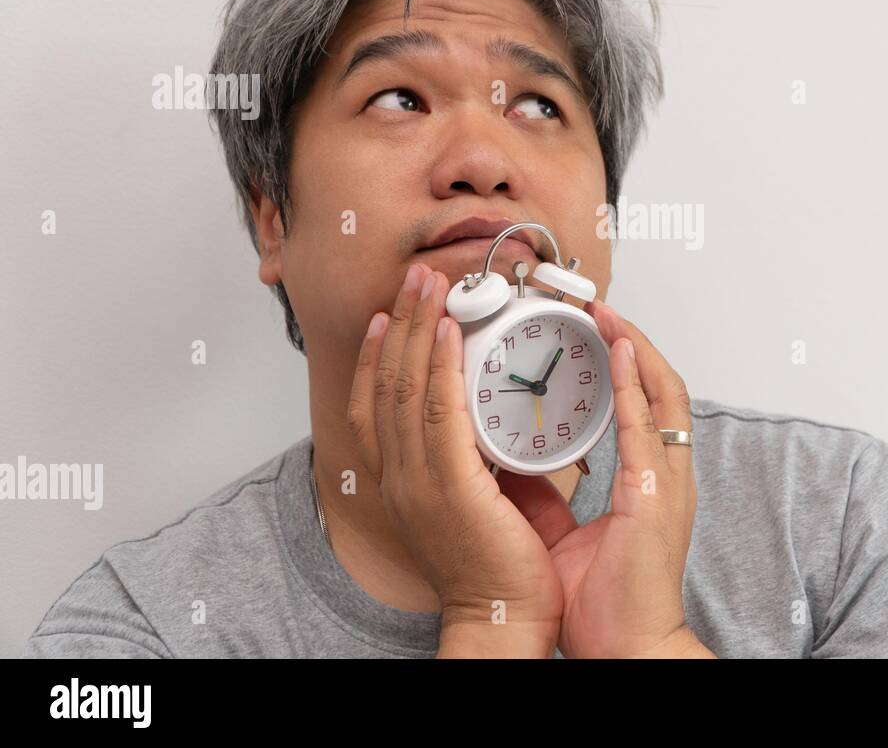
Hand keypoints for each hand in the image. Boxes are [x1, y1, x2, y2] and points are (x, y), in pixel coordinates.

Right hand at [347, 263, 574, 657]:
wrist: (502, 621)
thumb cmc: (495, 569)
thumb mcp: (472, 505)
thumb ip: (471, 462)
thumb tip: (487, 426)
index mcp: (401, 482)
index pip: (372, 405)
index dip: (375, 355)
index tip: (385, 316)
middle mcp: (398, 478)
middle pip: (384, 384)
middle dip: (398, 324)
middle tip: (414, 280)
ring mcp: (418, 481)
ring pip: (406, 388)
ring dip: (416, 328)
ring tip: (429, 286)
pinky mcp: (450, 485)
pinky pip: (438, 412)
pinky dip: (438, 367)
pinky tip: (447, 332)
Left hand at [542, 298, 706, 657]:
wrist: (627, 650)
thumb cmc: (604, 603)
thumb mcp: (565, 530)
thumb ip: (545, 488)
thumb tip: (507, 453)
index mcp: (645, 480)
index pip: (639, 402)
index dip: (619, 359)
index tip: (588, 325)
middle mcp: (664, 472)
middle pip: (658, 385)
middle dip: (629, 337)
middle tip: (594, 301)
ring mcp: (667, 482)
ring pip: (663, 393)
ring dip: (634, 345)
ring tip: (606, 309)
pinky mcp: (658, 498)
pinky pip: (648, 428)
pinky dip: (636, 383)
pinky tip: (620, 349)